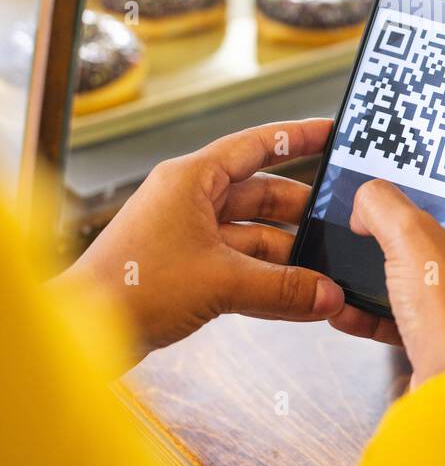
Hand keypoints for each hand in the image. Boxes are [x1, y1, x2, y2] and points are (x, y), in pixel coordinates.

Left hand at [56, 120, 342, 367]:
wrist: (84, 332)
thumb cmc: (130, 288)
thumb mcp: (220, 282)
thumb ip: (282, 288)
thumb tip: (327, 295)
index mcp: (192, 179)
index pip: (257, 145)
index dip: (298, 137)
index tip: (331, 134)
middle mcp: (189, 200)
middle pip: (260, 195)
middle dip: (301, 215)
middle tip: (339, 225)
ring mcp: (187, 235)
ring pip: (252, 236)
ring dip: (286, 258)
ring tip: (324, 277)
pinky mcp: (185, 269)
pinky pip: (239, 266)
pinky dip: (266, 281)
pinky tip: (297, 301)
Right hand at [329, 153, 444, 414]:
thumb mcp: (410, 239)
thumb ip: (383, 204)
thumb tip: (368, 198)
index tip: (437, 139)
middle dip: (412, 206)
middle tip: (381, 191)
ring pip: (427, 265)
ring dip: (390, 259)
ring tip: (358, 247)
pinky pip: (410, 310)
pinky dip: (379, 307)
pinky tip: (348, 306)